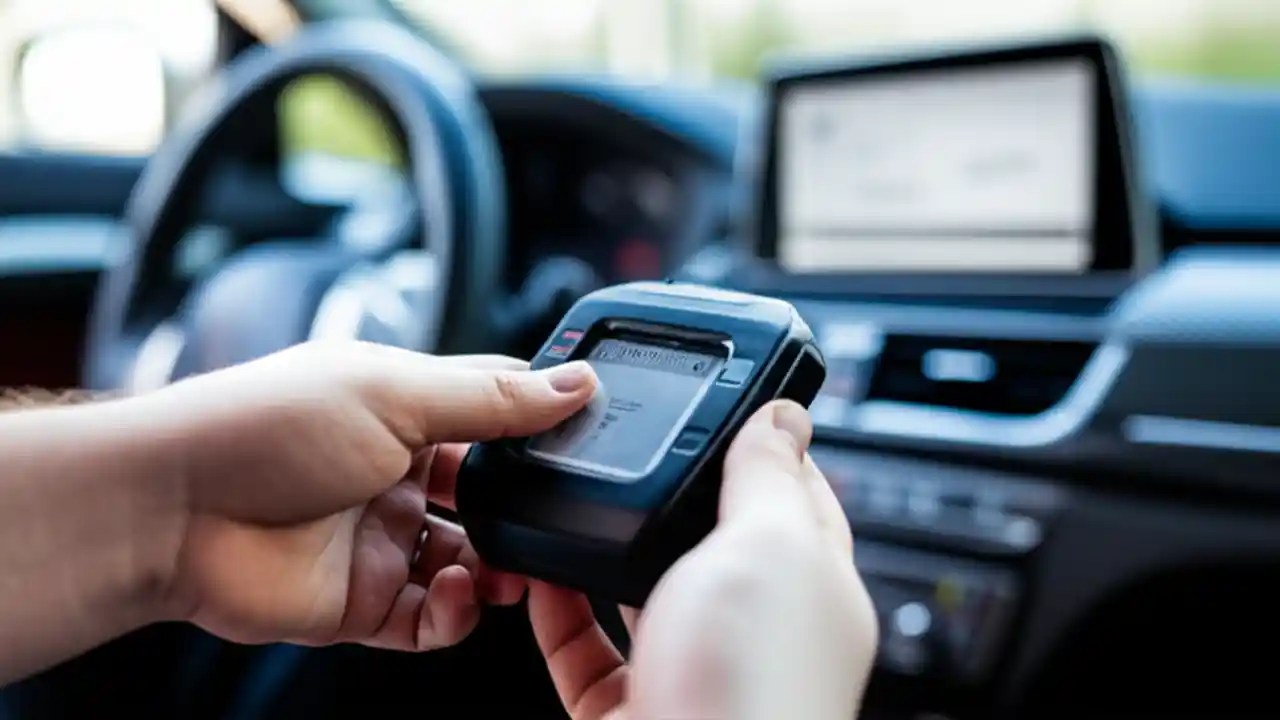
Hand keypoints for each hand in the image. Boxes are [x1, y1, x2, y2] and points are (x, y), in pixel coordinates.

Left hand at [146, 340, 596, 649]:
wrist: (173, 509)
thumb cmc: (266, 428)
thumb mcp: (395, 393)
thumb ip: (492, 400)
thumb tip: (576, 382)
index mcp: (403, 411)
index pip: (492, 414)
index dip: (539, 426)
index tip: (587, 438)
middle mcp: (396, 475)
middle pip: (489, 498)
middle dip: (525, 512)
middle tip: (556, 519)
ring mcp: (379, 541)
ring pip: (471, 563)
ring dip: (501, 568)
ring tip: (509, 568)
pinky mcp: (362, 602)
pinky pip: (432, 619)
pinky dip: (458, 614)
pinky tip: (457, 593)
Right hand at [528, 400, 877, 719]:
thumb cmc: (753, 692)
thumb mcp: (771, 548)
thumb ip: (770, 478)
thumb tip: (785, 415)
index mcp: (810, 585)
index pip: (794, 495)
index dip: (759, 446)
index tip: (717, 402)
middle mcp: (754, 630)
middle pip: (709, 542)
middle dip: (668, 495)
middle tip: (624, 448)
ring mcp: (691, 670)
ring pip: (641, 592)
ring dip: (602, 547)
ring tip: (568, 497)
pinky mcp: (632, 708)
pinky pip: (586, 648)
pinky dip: (556, 607)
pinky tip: (535, 570)